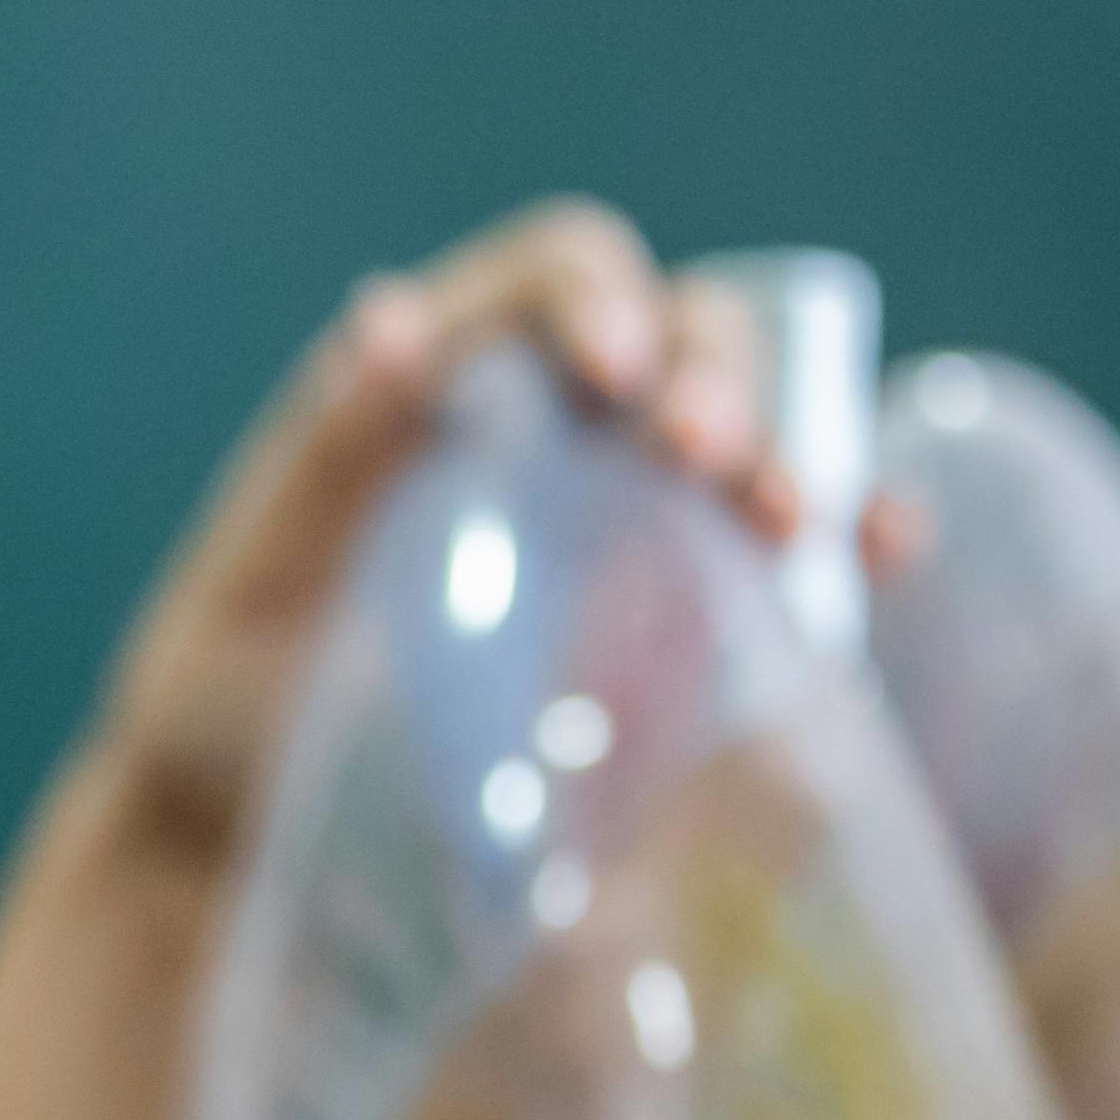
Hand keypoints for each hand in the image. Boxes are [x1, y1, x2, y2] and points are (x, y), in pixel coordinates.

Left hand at [80, 205, 793, 878]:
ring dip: (789, 454)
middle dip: (714, 379)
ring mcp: (637, 525)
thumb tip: (382, 319)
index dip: (599, 294)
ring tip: (787, 521)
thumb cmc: (232, 686)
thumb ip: (330, 455)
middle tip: (700, 457)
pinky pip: (788, 560)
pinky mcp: (684, 628)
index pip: (562, 277)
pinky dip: (853, 538)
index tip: (608, 369)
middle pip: (688, 341)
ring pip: (755, 439)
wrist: (249, 841)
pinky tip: (886, 548)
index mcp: (460, 379)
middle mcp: (568, 429)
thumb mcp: (257, 571)